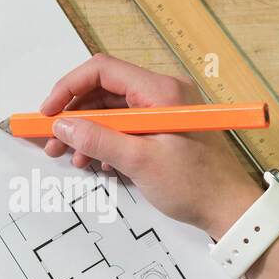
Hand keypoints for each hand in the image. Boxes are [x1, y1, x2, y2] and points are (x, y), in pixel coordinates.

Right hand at [40, 54, 260, 236]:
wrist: (229, 208)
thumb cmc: (199, 185)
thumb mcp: (140, 162)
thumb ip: (98, 140)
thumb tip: (64, 125)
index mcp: (162, 91)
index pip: (102, 70)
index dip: (69, 88)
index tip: (49, 112)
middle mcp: (164, 93)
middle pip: (104, 90)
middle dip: (75, 116)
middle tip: (54, 140)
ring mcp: (164, 110)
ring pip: (112, 110)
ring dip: (88, 132)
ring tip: (74, 157)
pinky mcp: (164, 127)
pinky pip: (126, 125)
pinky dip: (106, 141)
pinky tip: (98, 162)